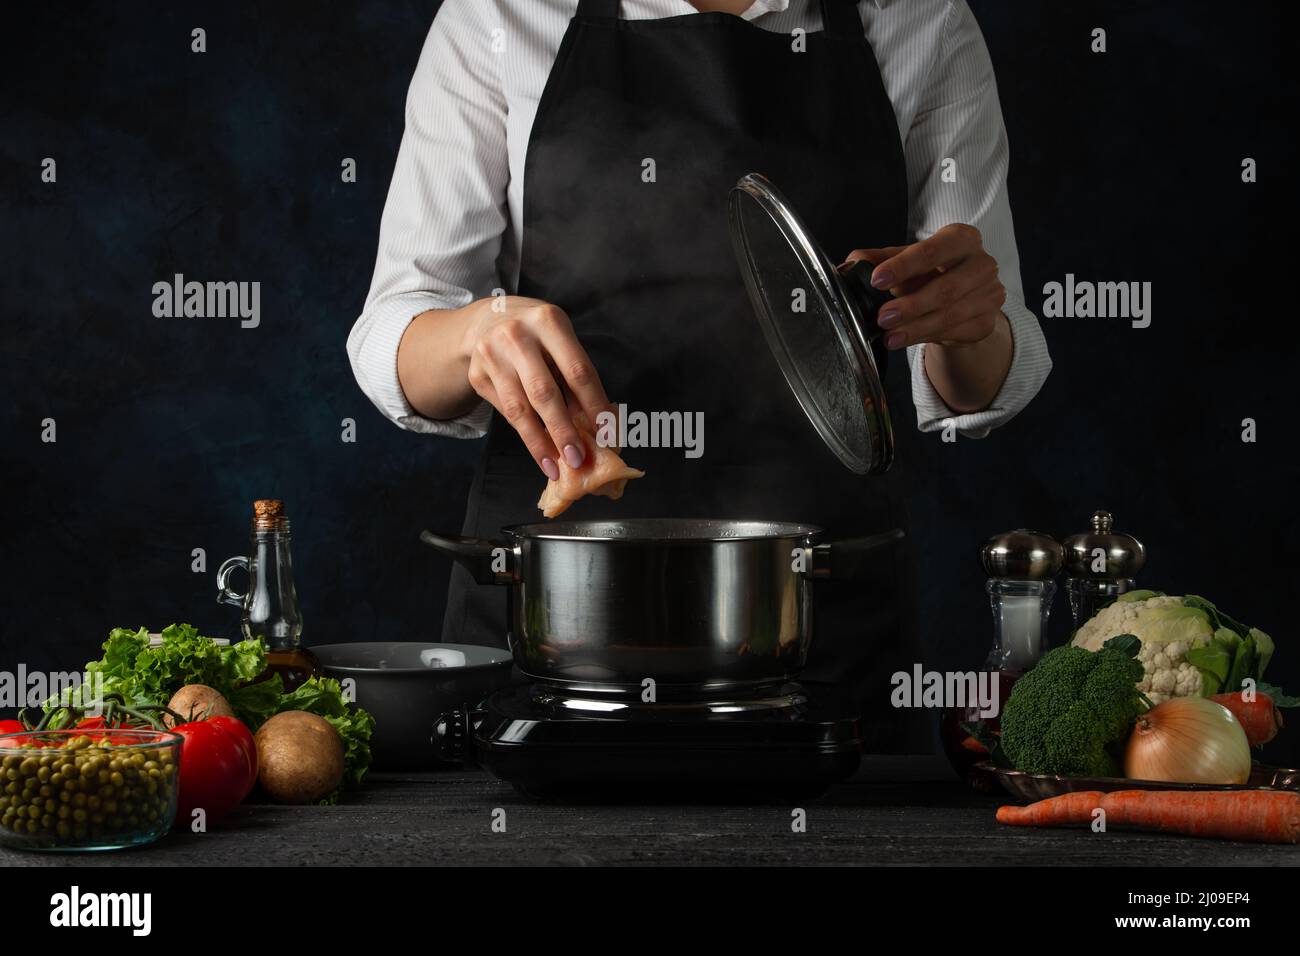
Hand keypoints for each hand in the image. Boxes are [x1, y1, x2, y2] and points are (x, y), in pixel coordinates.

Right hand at [463, 296, 610, 478]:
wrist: (488, 320)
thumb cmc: (538, 336)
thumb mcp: (561, 342)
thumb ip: (576, 378)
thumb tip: (598, 426)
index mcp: (548, 321)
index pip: (577, 371)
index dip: (594, 405)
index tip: (606, 433)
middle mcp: (516, 335)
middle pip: (544, 392)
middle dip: (563, 430)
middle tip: (577, 459)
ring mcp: (491, 355)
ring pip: (519, 408)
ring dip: (540, 442)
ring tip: (555, 465)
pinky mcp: (477, 375)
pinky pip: (505, 412)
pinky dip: (525, 434)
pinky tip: (539, 451)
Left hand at [844, 223, 1006, 350]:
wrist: (961, 303)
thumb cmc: (931, 274)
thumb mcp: (904, 261)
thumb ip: (876, 260)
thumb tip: (848, 265)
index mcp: (961, 238)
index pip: (932, 249)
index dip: (903, 265)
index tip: (876, 279)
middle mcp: (982, 263)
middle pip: (946, 287)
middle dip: (910, 305)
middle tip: (882, 317)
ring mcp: (990, 294)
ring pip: (950, 314)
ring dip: (915, 327)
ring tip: (888, 335)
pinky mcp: (986, 321)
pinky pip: (954, 332)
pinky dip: (925, 336)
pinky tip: (904, 339)